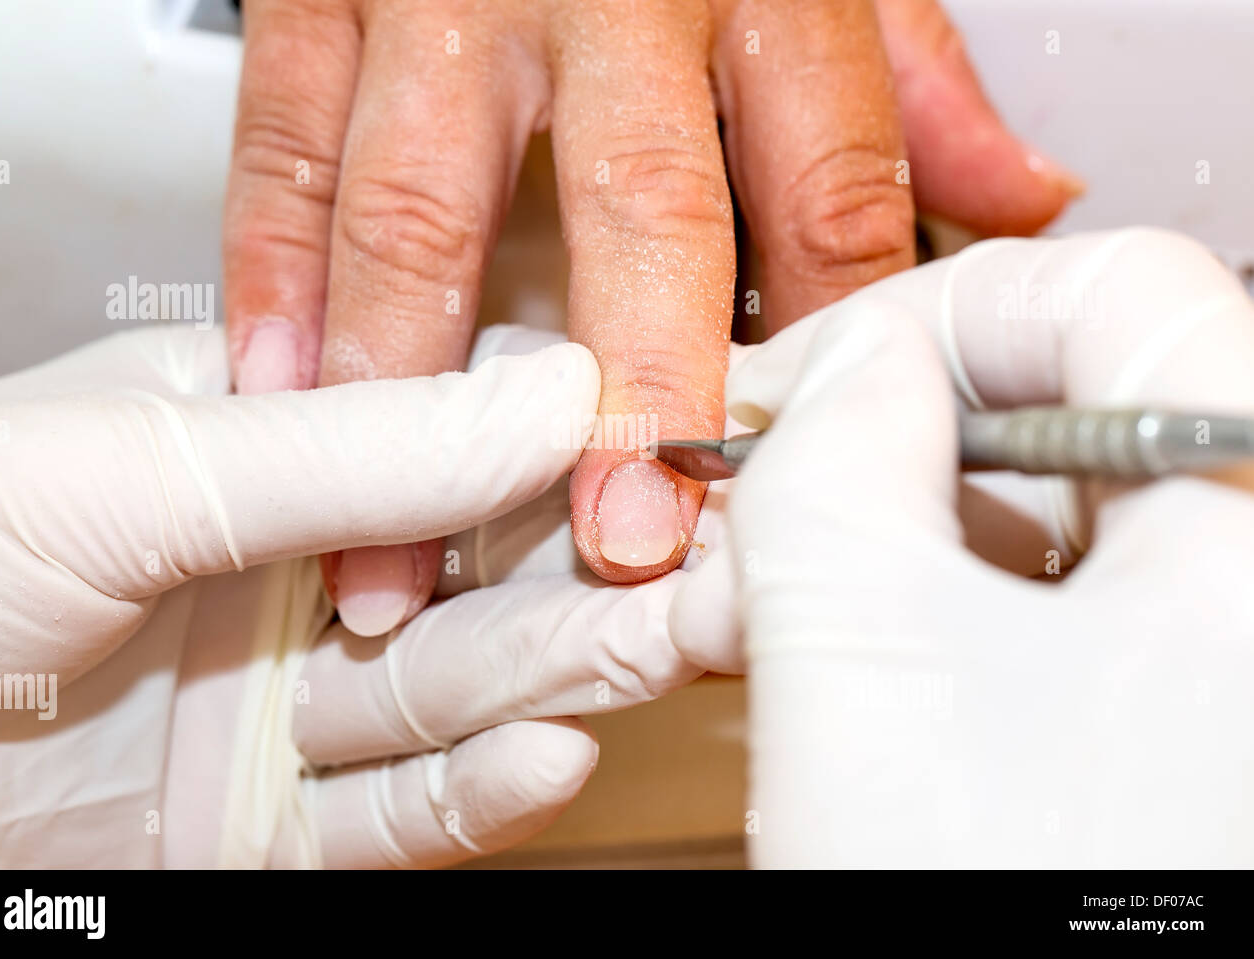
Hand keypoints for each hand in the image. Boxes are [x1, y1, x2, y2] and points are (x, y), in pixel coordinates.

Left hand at [0, 323, 708, 867]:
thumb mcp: (133, 474)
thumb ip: (354, 450)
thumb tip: (547, 396)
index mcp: (259, 447)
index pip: (453, 432)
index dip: (572, 442)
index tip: (685, 442)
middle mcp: (288, 572)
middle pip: (477, 573)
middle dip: (604, 570)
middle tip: (728, 564)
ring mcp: (283, 707)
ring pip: (455, 693)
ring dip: (568, 674)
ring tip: (678, 645)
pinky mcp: (266, 829)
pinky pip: (395, 812)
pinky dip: (475, 791)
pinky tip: (553, 752)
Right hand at [224, 0, 1079, 636]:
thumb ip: (913, 81)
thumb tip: (1015, 202)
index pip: (827, 187)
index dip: (823, 345)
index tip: (794, 478)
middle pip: (638, 208)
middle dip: (625, 388)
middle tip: (621, 534)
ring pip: (421, 209)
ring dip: (408, 395)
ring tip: (398, 543)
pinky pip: (286, 146)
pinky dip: (275, 279)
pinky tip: (282, 393)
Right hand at [672, 228, 1253, 865]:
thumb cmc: (1018, 914)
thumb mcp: (870, 665)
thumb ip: (833, 464)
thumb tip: (842, 373)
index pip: (1110, 290)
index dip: (931, 315)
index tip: (807, 377)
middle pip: (1084, 400)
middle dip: (895, 437)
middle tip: (775, 496)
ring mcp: (1240, 646)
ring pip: (1062, 508)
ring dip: (902, 530)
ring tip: (792, 595)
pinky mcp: (1198, 712)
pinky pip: (1068, 599)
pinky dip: (945, 601)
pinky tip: (858, 648)